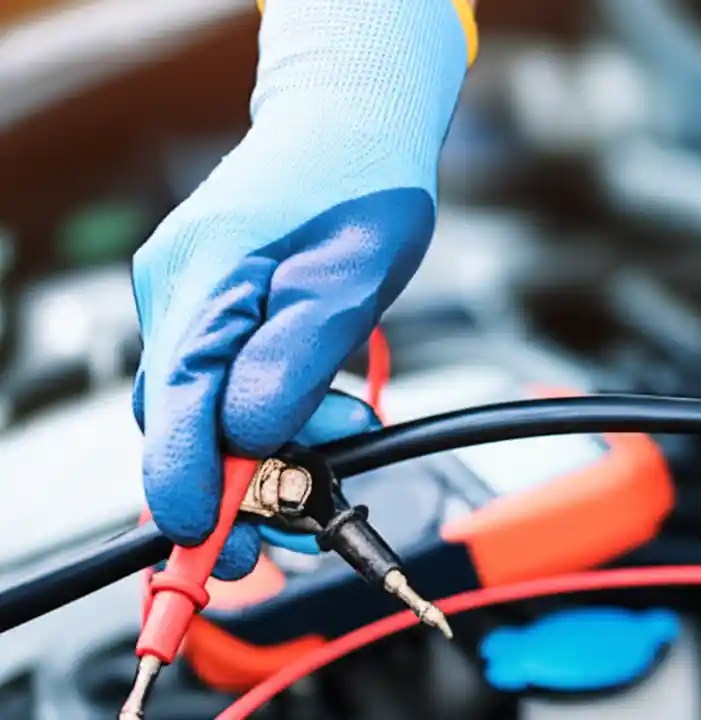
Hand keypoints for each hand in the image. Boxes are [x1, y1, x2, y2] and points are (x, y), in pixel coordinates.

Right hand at [131, 0, 470, 578]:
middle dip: (227, 483)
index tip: (209, 541)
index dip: (190, 486)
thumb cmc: (363, 184)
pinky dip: (250, 413)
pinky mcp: (208, 301)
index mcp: (205, 285)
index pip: (177, 409)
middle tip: (277, 530)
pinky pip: (215, 376)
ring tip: (316, 460)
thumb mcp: (350, 280)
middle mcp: (178, 292)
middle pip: (179, 418)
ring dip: (249, 451)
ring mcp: (187, 295)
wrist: (354, 120)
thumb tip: (247, 439)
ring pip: (199, 403)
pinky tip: (299, 419)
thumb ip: (293, 363)